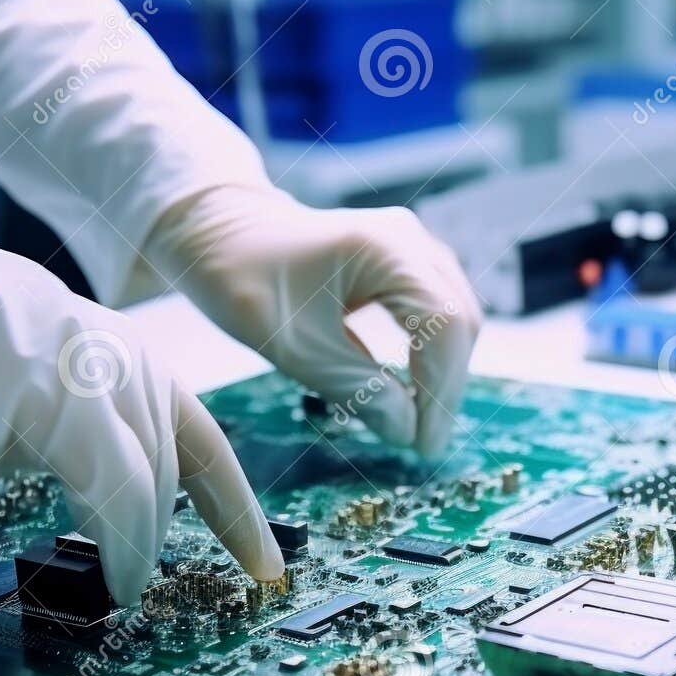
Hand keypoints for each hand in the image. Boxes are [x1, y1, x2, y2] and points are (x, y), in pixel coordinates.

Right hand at [0, 170, 284, 605]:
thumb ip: (48, 425)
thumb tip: (94, 500)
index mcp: (77, 332)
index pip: (182, 419)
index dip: (229, 497)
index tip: (262, 559)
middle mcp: (80, 332)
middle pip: (171, 440)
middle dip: (185, 519)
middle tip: (165, 583)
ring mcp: (53, 347)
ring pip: (145, 456)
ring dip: (147, 534)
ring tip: (133, 588)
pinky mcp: (18, 371)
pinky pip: (103, 465)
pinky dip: (123, 529)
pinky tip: (118, 573)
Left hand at [139, 184, 482, 457]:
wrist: (216, 230)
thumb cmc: (241, 278)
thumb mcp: (292, 347)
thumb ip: (355, 389)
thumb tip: (408, 432)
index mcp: (385, 248)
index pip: (444, 326)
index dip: (442, 392)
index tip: (425, 445)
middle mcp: (409, 240)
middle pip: (459, 322)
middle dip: (445, 388)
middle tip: (422, 443)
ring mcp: (410, 247)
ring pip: (453, 319)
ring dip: (441, 373)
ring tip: (417, 422)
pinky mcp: (402, 263)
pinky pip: (434, 314)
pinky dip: (428, 355)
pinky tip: (411, 392)